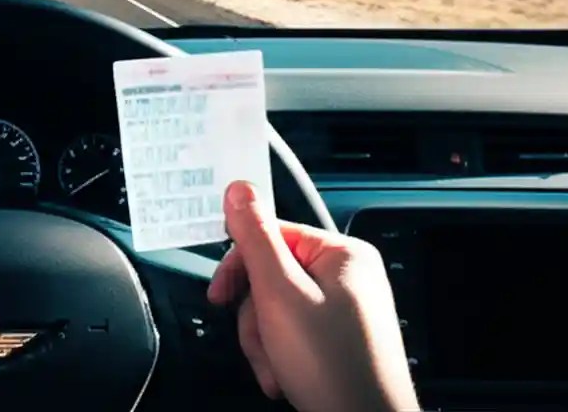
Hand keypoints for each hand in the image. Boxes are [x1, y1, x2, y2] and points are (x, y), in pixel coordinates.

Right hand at [207, 181, 418, 411]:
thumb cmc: (333, 368)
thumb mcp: (280, 294)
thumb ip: (256, 239)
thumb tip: (239, 190)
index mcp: (341, 255)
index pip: (271, 235)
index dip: (240, 267)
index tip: (221, 294)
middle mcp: (347, 278)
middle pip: (270, 276)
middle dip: (255, 316)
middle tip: (261, 340)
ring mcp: (343, 311)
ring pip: (275, 309)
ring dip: (264, 341)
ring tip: (276, 366)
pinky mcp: (335, 340)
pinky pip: (291, 332)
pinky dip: (279, 356)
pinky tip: (285, 376)